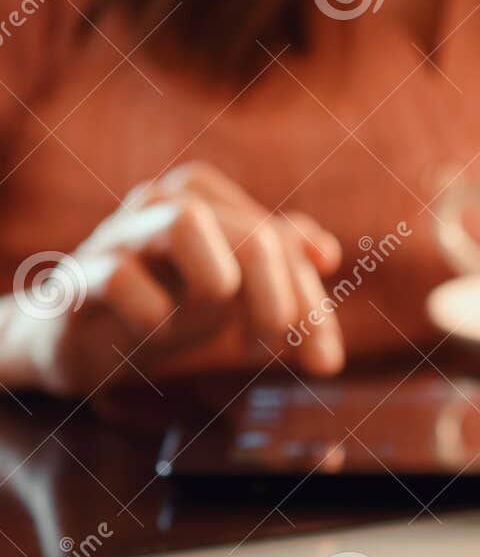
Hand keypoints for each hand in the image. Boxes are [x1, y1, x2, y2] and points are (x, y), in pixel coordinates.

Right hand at [6, 162, 344, 395]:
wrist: (73, 339)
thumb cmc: (165, 306)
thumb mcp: (236, 293)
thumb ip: (287, 272)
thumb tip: (330, 255)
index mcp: (208, 198)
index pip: (282, 238)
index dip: (310, 300)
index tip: (321, 358)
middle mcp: (165, 201)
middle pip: (255, 233)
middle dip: (282, 300)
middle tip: (277, 347)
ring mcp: (119, 233)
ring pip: (188, 220)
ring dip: (217, 282)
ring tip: (210, 320)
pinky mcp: (77, 277)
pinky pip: (121, 276)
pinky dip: (153, 313)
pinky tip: (154, 332)